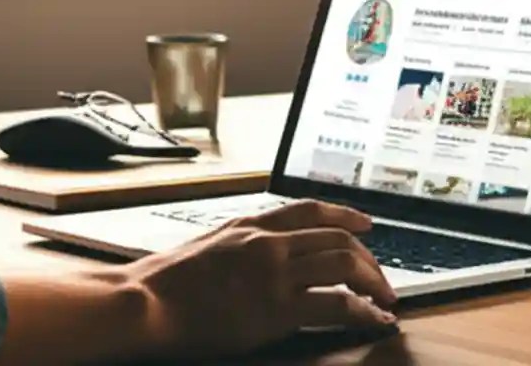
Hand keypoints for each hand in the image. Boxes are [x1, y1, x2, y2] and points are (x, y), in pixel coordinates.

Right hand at [122, 200, 396, 358]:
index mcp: (249, 226)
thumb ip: (237, 244)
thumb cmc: (164, 283)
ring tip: (385, 301)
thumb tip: (256, 252)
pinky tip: (374, 321)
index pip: (309, 209)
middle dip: (369, 258)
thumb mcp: (206, 246)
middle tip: (381, 279)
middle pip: (337, 236)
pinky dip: (365, 312)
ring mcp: (274, 274)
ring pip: (345, 263)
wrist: (145, 303)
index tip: (366, 224)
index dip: (345, 212)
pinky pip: (338, 304)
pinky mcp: (277, 308)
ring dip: (374, 282)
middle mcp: (267, 243)